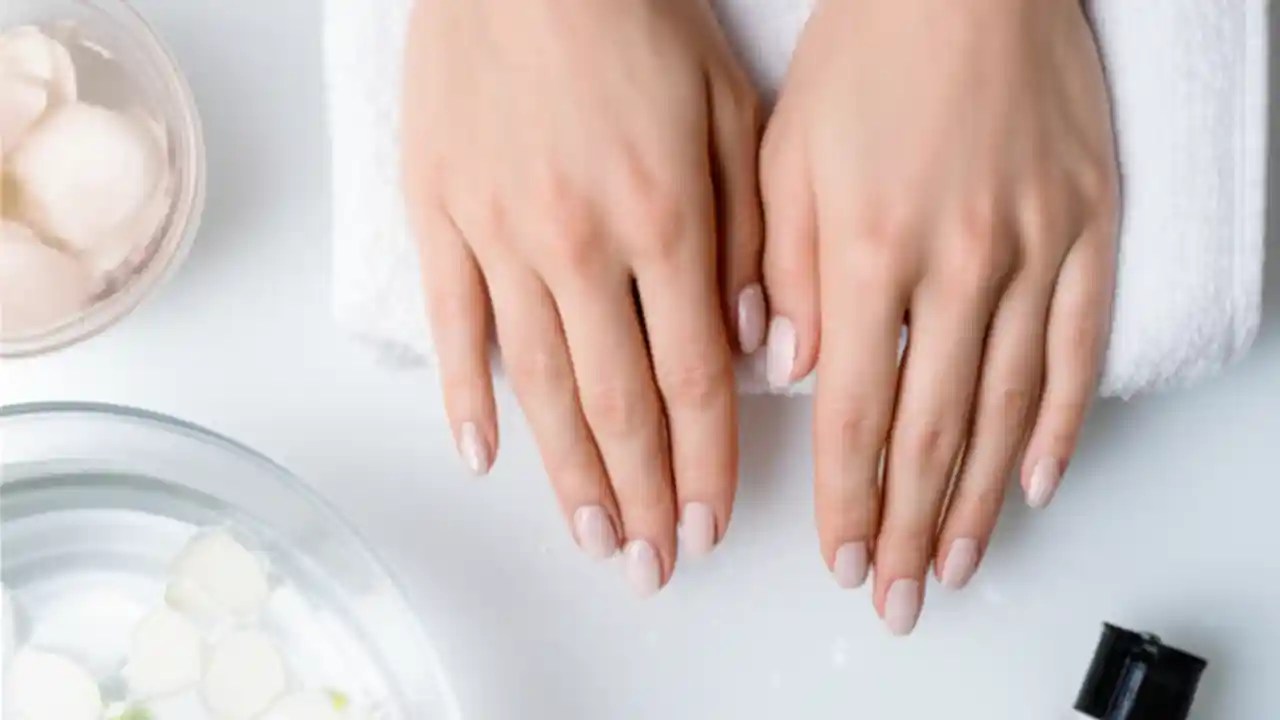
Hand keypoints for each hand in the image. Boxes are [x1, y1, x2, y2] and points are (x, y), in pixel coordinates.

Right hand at [403, 0, 762, 594]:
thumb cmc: (636, 17)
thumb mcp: (729, 107)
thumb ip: (750, 230)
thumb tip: (755, 342)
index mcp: (663, 217)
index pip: (692, 377)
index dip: (704, 463)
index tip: (711, 527)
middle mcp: (579, 243)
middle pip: (615, 400)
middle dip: (642, 495)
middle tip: (651, 565)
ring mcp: (497, 233)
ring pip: (535, 383)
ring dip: (566, 471)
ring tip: (587, 539)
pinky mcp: (435, 212)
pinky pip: (451, 323)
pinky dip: (466, 395)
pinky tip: (483, 458)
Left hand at [761, 0, 1117, 631]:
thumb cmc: (869, 51)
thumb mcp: (787, 154)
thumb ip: (782, 272)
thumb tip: (786, 371)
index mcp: (868, 249)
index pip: (851, 412)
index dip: (845, 499)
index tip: (838, 556)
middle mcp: (956, 264)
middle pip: (928, 430)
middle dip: (903, 526)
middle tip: (892, 594)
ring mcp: (1034, 250)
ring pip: (1005, 407)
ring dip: (975, 499)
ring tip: (953, 565)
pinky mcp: (1090, 229)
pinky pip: (1078, 347)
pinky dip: (1061, 422)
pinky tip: (1037, 479)